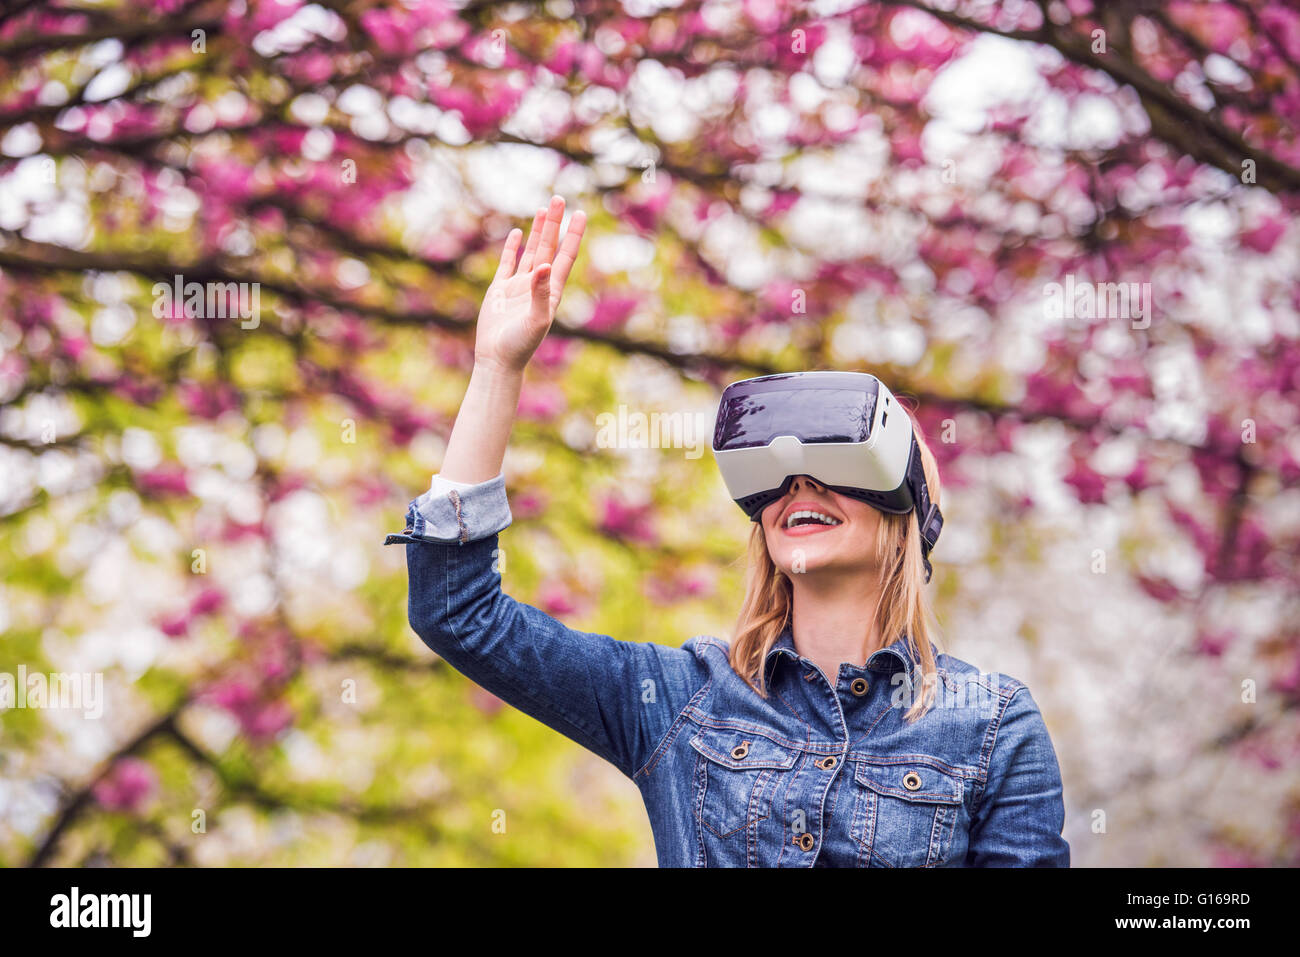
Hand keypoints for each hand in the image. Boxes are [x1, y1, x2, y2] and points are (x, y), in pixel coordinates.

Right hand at [475, 195, 585, 373]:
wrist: (498, 360)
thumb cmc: (521, 345)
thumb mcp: (536, 319)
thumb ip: (540, 292)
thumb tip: (545, 266)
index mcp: (552, 291)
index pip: (565, 256)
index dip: (573, 235)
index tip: (580, 213)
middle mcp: (539, 285)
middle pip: (549, 247)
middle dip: (554, 224)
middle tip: (559, 199)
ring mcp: (519, 286)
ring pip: (531, 252)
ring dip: (538, 232)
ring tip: (543, 209)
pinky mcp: (501, 290)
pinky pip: (508, 263)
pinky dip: (513, 247)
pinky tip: (518, 233)